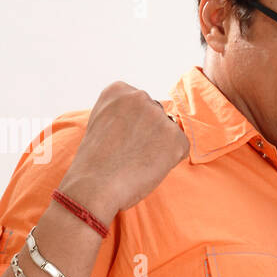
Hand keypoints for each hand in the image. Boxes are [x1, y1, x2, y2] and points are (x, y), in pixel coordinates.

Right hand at [58, 81, 190, 223]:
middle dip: (149, 134)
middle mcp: (140, 96)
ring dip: (160, 147)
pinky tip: (149, 167)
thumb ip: (123, 113)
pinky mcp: (175, 137)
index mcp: (118, 90)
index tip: (118, 139)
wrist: (94, 185)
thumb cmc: (95, 162)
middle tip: (129, 153)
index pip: (139, 104)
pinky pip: (181, 148)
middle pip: (156, 116)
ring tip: (138, 161)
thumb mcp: (102, 122)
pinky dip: (171, 161)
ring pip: (169, 132)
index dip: (132, 127)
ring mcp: (159, 116)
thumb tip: (147, 120)